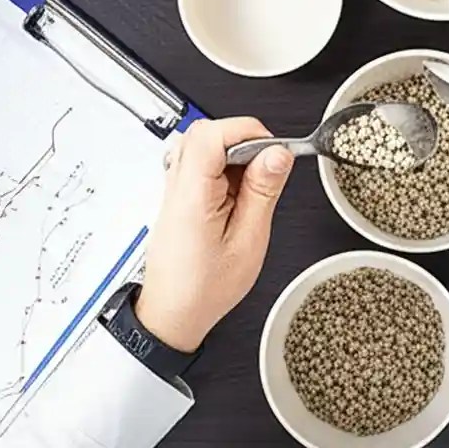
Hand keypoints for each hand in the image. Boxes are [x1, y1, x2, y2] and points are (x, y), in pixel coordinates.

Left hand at [136, 118, 294, 351]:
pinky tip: (237, 198)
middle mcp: (177, 186)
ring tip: (251, 189)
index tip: (273, 153)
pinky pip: (200, 166)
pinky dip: (224, 173)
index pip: (212, 134)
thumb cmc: (204, 289)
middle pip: (206, 133)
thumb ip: (262, 192)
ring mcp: (174, 190)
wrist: (172, 315)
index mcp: (193, 195)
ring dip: (234, 158)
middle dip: (244, 143)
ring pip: (202, 146)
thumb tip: (277, 155)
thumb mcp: (248, 242)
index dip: (248, 133)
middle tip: (265, 172)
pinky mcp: (178, 197)